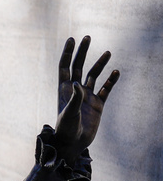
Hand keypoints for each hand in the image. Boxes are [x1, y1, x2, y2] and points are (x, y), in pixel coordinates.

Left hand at [54, 36, 118, 160]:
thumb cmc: (67, 128)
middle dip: (83, 52)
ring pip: (94, 76)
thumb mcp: (69, 112)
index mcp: (64, 89)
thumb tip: (78, 84)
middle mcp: (75, 90)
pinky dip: (111, 81)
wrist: (74, 143)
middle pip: (79, 66)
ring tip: (108, 53)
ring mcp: (87, 96)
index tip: (72, 39)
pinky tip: (116, 72)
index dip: (67, 53)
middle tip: (88, 37)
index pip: (65, 66)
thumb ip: (74, 98)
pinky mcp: (97, 104)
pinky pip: (106, 89)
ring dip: (100, 64)